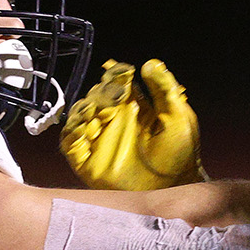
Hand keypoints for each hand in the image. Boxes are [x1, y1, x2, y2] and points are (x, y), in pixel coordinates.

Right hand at [59, 59, 205, 190]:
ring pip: (78, 115)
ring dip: (84, 110)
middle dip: (102, 93)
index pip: (116, 82)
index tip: (123, 72)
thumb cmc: (180, 154)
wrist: (175, 186)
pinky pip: (70, 144)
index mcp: (133, 107)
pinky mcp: (89, 161)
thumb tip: (150, 63)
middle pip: (95, 96)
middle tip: (116, 98)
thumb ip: (164, 89)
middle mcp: (114, 120)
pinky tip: (85, 130)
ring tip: (97, 113)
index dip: (115, 74)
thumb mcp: (178, 116)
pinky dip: (72, 134)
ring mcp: (100, 140)